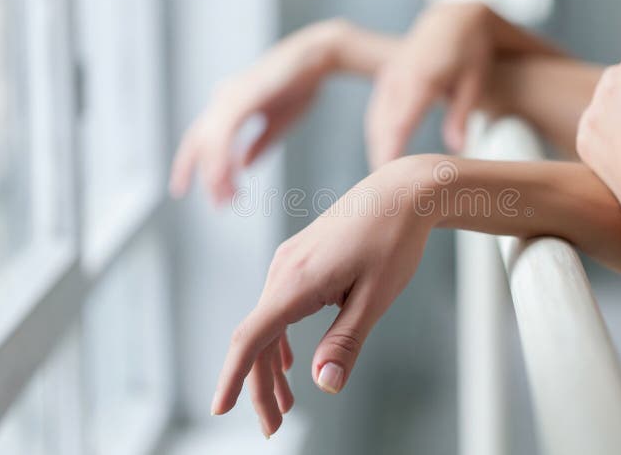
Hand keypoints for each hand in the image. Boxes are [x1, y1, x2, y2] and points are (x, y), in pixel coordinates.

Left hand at [168, 20, 348, 203]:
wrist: (320, 57)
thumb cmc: (301, 85)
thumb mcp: (278, 122)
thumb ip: (258, 145)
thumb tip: (241, 167)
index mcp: (229, 104)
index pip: (200, 139)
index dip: (189, 165)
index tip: (183, 190)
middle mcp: (224, 98)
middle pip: (199, 142)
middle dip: (204, 176)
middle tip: (219, 206)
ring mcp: (232, 95)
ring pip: (211, 139)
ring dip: (216, 171)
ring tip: (226, 196)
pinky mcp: (246, 94)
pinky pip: (227, 130)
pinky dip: (224, 154)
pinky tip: (227, 174)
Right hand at [210, 155, 439, 436]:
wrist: (400, 192)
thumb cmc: (392, 240)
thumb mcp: (375, 298)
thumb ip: (346, 342)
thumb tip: (324, 383)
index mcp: (296, 282)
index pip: (250, 338)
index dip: (232, 378)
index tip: (219, 410)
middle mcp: (283, 270)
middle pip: (257, 338)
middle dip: (261, 386)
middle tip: (274, 428)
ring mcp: (288, 262)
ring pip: (267, 323)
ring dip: (271, 366)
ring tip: (286, 405)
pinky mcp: (299, 259)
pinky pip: (278, 307)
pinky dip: (279, 340)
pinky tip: (288, 362)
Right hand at [366, 3, 561, 168]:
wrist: (452, 18)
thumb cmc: (471, 51)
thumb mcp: (474, 80)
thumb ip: (462, 115)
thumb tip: (456, 149)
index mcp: (421, 80)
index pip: (400, 124)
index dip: (391, 152)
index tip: (387, 177)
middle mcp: (399, 78)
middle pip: (383, 128)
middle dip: (381, 159)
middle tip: (383, 194)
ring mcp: (390, 77)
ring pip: (377, 122)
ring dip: (378, 151)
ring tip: (383, 182)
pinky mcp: (387, 79)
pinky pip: (377, 113)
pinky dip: (378, 136)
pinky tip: (382, 155)